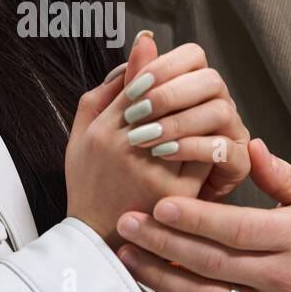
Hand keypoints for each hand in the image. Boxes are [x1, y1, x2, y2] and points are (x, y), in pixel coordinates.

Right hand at [65, 34, 216, 246]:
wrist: (96, 241)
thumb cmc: (89, 183)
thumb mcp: (81, 135)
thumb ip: (105, 93)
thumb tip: (138, 50)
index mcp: (102, 131)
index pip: (138, 83)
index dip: (160, 70)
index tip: (172, 64)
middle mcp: (125, 148)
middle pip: (167, 98)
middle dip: (183, 87)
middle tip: (196, 82)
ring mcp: (152, 170)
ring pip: (191, 122)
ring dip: (200, 111)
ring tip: (204, 109)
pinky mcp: (176, 194)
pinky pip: (204, 155)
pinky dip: (210, 143)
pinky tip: (209, 140)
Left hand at [114, 139, 290, 291]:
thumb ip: (281, 175)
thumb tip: (250, 146)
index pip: (238, 229)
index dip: (196, 219)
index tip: (160, 204)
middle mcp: (283, 279)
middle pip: (213, 263)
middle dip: (164, 243)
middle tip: (127, 223)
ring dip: (161, 279)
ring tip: (129, 256)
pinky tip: (156, 290)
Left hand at [119, 39, 249, 200]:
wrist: (150, 211)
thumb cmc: (132, 162)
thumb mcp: (124, 120)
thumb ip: (133, 82)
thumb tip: (141, 41)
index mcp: (191, 88)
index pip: (192, 56)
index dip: (164, 67)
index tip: (134, 87)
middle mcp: (215, 104)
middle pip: (210, 79)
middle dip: (171, 94)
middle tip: (137, 114)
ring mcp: (230, 132)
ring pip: (220, 110)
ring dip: (181, 122)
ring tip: (145, 139)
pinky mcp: (237, 163)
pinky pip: (224, 149)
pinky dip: (191, 148)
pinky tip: (162, 153)